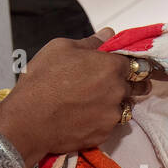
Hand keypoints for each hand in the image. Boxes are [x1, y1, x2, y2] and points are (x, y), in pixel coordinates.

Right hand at [0, 28, 165, 166]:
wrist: (28, 120)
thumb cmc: (42, 79)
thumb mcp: (61, 48)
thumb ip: (91, 42)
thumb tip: (109, 33)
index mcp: (112, 66)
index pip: (139, 64)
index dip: (135, 65)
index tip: (133, 68)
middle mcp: (118, 91)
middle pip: (139, 87)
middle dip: (133, 84)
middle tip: (121, 84)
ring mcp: (112, 115)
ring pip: (125, 108)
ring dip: (117, 104)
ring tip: (97, 103)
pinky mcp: (104, 134)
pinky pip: (111, 126)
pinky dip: (103, 121)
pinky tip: (86, 117)